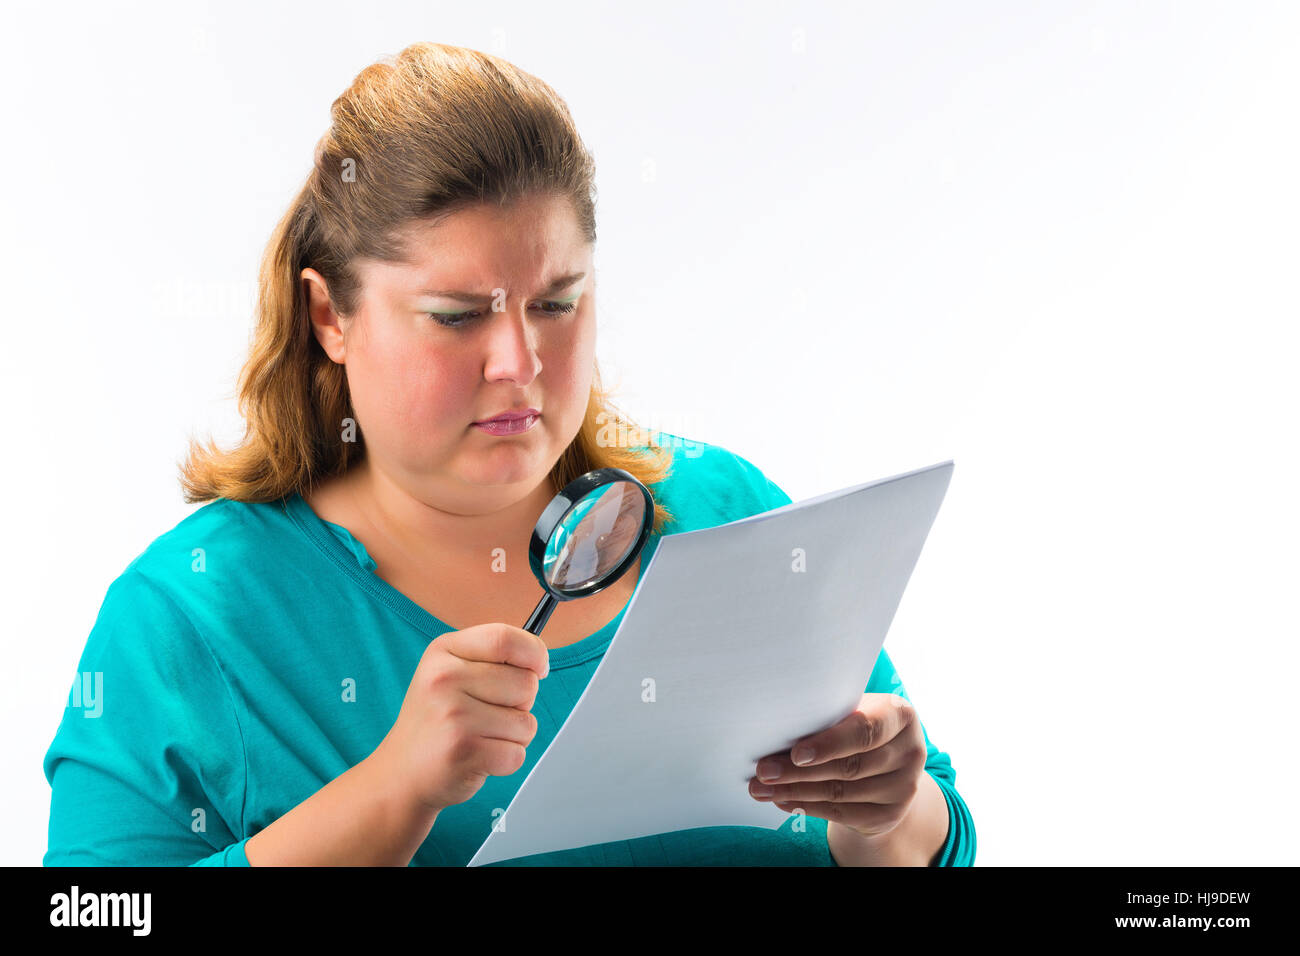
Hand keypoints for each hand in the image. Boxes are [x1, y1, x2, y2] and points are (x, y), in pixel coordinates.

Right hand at [375, 623, 549, 815]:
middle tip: (488, 713)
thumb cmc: (437, 720)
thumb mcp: (449, 671)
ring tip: (480, 736)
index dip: (534, 653)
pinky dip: (506, 760)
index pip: (506, 639)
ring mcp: (454, 715)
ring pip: (525, 722)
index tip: (539, 668)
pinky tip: (478, 757)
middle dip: (521, 703)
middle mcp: (445, 678)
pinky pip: (517, 753)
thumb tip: (539, 660)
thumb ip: (492, 658)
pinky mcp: (464, 751)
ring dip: (513, 735)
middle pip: (525, 683)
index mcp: (444, 651)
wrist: (401, 773)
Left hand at [748, 693, 927, 839]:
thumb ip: (829, 716)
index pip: (866, 730)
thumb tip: (775, 728)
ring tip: (762, 788)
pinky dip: (807, 807)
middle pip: (849, 766)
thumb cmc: (858, 726)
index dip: (830, 743)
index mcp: (901, 715)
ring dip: (795, 791)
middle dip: (798, 770)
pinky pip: (842, 813)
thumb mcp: (854, 711)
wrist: (889, 766)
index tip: (796, 753)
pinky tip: (782, 801)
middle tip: (763, 771)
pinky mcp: (890, 814)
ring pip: (841, 792)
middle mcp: (910, 751)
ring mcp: (903, 787)